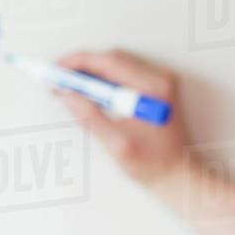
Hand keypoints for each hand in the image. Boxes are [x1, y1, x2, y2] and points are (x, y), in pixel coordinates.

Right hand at [52, 47, 192, 187]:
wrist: (179, 175)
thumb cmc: (154, 164)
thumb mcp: (117, 144)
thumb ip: (91, 118)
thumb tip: (67, 95)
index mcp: (153, 88)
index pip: (110, 62)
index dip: (78, 63)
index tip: (56, 69)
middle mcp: (160, 78)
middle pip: (112, 59)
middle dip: (81, 66)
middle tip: (55, 78)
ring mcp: (159, 82)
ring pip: (116, 64)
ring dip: (91, 72)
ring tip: (67, 86)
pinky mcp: (155, 89)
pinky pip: (124, 74)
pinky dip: (103, 79)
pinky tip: (87, 91)